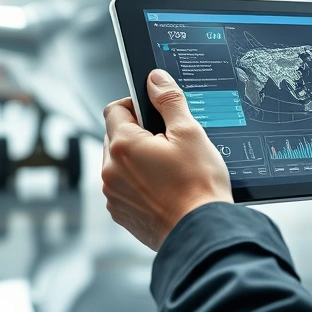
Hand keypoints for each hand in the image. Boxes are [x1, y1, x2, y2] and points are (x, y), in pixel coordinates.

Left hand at [102, 69, 232, 250]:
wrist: (201, 232)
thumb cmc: (198, 186)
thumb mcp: (190, 133)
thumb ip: (169, 101)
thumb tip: (155, 79)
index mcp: (123, 146)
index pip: (116, 109)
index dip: (137, 106)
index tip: (157, 115)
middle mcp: (110, 170)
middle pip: (116, 136)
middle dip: (139, 135)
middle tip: (171, 144)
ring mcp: (113, 194)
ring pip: (119, 163)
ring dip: (138, 160)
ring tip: (171, 170)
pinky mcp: (121, 213)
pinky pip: (124, 188)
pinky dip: (139, 184)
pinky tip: (165, 189)